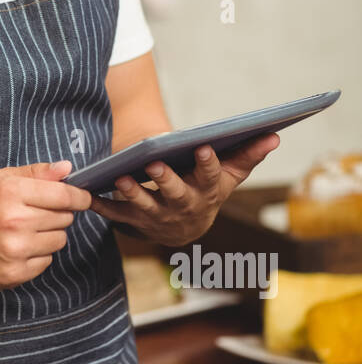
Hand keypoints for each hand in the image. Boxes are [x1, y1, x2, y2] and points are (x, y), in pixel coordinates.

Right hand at [0, 159, 90, 294]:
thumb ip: (33, 173)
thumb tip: (67, 168)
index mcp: (10, 192)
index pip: (64, 195)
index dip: (79, 197)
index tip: (82, 199)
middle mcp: (14, 221)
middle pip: (64, 218)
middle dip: (56, 215)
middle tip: (34, 214)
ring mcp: (15, 250)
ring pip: (59, 240)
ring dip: (48, 235)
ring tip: (24, 232)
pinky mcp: (15, 273)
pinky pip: (46, 261)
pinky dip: (37, 255)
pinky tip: (17, 249)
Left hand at [88, 133, 280, 243]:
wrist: (183, 227)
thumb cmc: (206, 191)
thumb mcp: (228, 176)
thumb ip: (247, 155)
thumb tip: (274, 135)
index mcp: (206, 193)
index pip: (210, 177)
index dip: (208, 164)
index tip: (205, 147)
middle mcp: (182, 208)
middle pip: (175, 195)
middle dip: (166, 181)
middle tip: (154, 165)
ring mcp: (156, 217)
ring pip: (143, 207)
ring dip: (132, 194)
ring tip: (120, 179)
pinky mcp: (131, 222)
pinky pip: (114, 215)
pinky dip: (101, 205)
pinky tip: (89, 193)